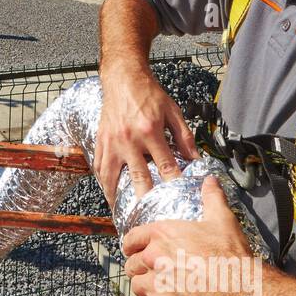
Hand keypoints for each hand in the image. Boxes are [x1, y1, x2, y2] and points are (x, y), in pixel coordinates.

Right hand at [95, 62, 196, 203]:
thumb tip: (196, 159)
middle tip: (151, 217)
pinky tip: (109, 193)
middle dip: (146, 199)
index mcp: (150, 131)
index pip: (165, 166)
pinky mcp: (101, 140)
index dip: (173, 184)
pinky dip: (103, 182)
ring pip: (113, 176)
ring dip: (118, 197)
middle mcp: (129, 139)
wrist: (123, 78)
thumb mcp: (173, 111)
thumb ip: (185, 136)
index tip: (178, 199)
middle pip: (139, 178)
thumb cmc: (150, 94)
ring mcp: (112, 142)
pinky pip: (100, 166)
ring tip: (123, 213)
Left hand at [121, 177, 258, 295]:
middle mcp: (154, 256)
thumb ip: (211, 198)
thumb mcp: (222, 220)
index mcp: (163, 233)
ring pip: (136, 289)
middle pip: (133, 265)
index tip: (135, 252)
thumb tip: (210, 179)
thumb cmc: (232, 255)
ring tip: (158, 295)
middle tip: (155, 277)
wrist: (242, 290)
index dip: (133, 247)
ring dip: (144, 293)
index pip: (132, 238)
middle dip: (141, 271)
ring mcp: (156, 284)